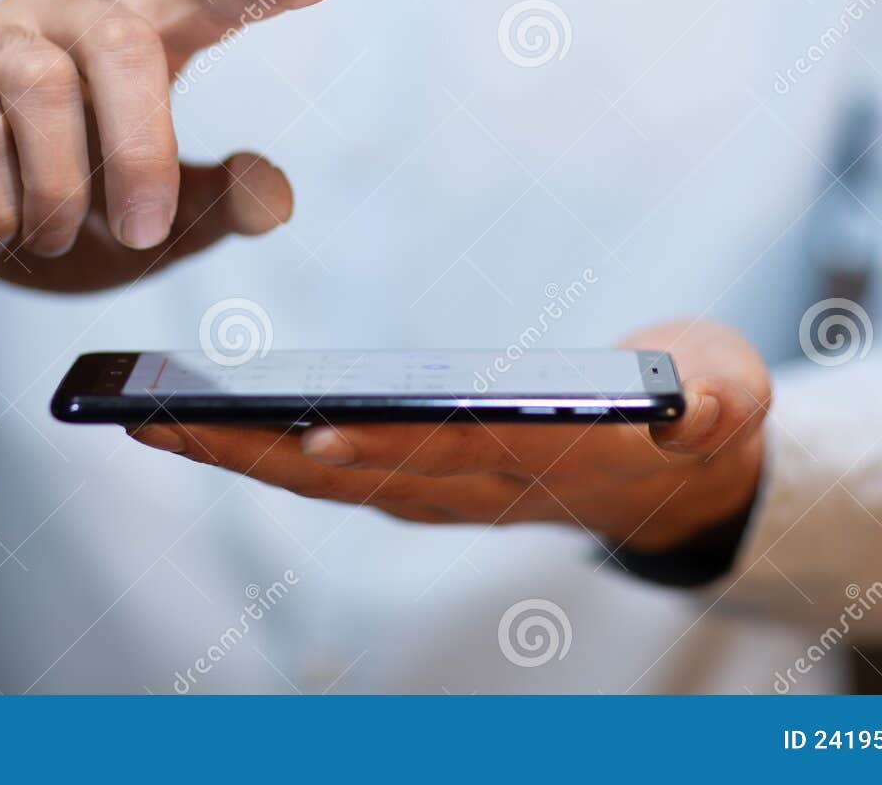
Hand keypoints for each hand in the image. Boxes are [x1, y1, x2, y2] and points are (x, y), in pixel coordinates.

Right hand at [0, 0, 336, 312]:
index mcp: (131, 36)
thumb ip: (214, 208)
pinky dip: (0, 202)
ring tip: (57, 241)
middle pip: (122, 40)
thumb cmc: (52, 211)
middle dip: (144, 146)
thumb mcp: (147, 226)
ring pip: (43, 84)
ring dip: (64, 186)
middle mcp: (57, 16)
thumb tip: (277, 194)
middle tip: (147, 230)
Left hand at [132, 319, 770, 552]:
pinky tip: (202, 423)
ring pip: (327, 477)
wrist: (685, 470)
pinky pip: (330, 467)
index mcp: (549, 460)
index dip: (391, 444)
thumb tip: (697, 406)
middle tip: (161, 422)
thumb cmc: (702, 412)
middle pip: (358, 474)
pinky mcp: (425, 475)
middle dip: (260, 452)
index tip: (317, 432)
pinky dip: (261, 448)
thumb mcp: (731, 393)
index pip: (459, 453)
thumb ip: (717, 400)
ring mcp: (446, 489)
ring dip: (238, 454)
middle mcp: (481, 486)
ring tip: (150, 418)